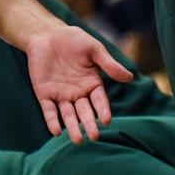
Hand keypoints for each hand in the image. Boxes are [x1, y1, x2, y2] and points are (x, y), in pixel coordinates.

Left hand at [26, 24, 134, 142]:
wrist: (47, 33)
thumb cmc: (74, 40)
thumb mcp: (94, 50)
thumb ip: (109, 65)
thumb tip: (130, 78)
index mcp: (92, 84)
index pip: (99, 100)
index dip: (103, 110)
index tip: (106, 120)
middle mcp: (78, 93)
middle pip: (85, 111)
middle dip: (89, 124)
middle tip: (94, 137)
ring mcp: (61, 95)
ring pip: (68, 114)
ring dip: (72, 127)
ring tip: (78, 140)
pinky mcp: (44, 94)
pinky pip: (49, 110)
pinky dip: (52, 120)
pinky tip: (55, 131)